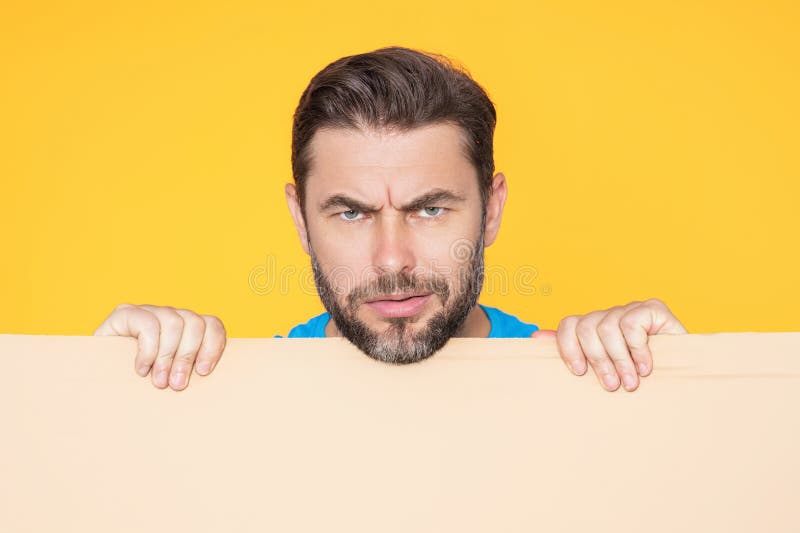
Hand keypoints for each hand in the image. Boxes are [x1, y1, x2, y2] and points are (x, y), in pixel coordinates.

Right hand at [94, 303, 226, 390]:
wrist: (96, 384)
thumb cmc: (140, 388)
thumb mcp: (173, 379)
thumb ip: (191, 374)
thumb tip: (212, 383)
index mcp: (187, 328)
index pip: (212, 324)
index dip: (213, 346)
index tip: (203, 372)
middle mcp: (170, 316)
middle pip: (195, 323)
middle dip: (188, 356)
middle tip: (177, 385)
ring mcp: (148, 312)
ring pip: (174, 322)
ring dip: (168, 356)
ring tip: (159, 382)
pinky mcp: (125, 314)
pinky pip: (147, 324)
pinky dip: (148, 350)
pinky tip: (141, 370)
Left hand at [530, 298, 686, 391]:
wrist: (684, 380)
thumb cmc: (637, 379)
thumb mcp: (603, 370)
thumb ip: (573, 352)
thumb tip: (535, 337)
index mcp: (594, 326)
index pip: (569, 324)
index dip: (568, 347)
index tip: (578, 373)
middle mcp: (610, 314)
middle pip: (586, 326)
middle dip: (597, 360)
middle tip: (611, 386)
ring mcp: (632, 308)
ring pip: (608, 327)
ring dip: (619, 360)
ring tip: (630, 384)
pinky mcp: (653, 308)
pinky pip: (632, 324)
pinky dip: (638, 350)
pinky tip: (646, 368)